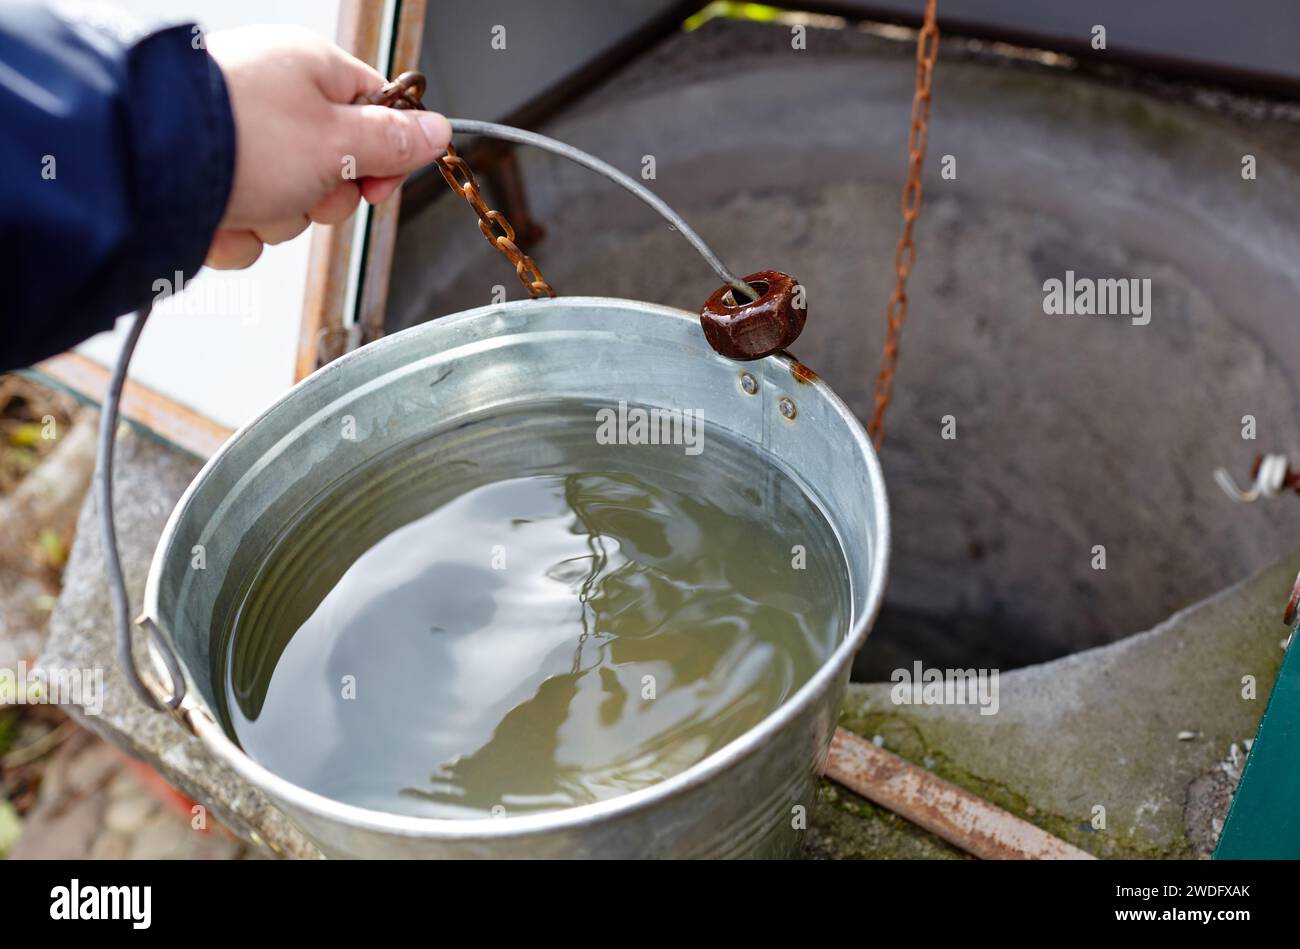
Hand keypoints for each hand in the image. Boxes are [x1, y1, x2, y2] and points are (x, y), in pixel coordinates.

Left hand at [203, 26, 450, 268]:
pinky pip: (245, 221)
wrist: (144, 167)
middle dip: (322, 197)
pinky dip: (237, 231)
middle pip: (333, 167)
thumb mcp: (340, 142)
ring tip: (251, 201)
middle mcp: (271, 99)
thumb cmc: (242, 138)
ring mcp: (235, 143)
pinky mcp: (204, 183)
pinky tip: (221, 218)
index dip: (383, 157)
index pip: (374, 112)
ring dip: (277, 218)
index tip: (376, 185)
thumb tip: (438, 131)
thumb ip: (394, 142)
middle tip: (305, 191)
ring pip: (288, 203)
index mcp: (309, 70)